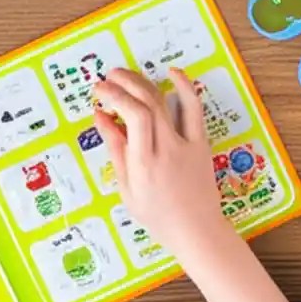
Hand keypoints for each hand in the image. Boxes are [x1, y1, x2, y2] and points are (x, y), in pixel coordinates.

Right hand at [93, 68, 297, 301]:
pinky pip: (195, 109)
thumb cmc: (156, 214)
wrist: (197, 229)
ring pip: (167, 101)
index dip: (115, 96)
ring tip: (125, 74)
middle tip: (108, 77)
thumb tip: (100, 116)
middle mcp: (167, 149)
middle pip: (148, 102)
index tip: (99, 90)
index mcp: (145, 163)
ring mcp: (187, 144)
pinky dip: (185, 87)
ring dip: (145, 81)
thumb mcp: (127, 187)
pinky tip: (172, 72)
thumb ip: (115, 148)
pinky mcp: (201, 142)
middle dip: (125, 83)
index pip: (134, 116)